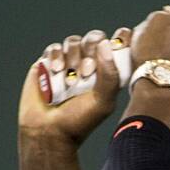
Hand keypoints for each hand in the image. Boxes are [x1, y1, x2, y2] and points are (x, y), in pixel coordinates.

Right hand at [18, 27, 129, 144]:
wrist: (48, 130)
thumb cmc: (79, 121)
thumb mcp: (103, 102)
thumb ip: (109, 75)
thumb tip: (105, 44)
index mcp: (108, 73)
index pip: (117, 46)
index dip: (121, 38)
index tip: (120, 40)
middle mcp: (89, 64)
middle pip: (94, 39)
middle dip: (91, 52)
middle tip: (87, 73)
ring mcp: (68, 62)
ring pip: (74, 42)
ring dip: (72, 58)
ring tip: (69, 81)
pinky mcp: (48, 62)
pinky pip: (54, 48)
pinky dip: (56, 56)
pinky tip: (56, 71)